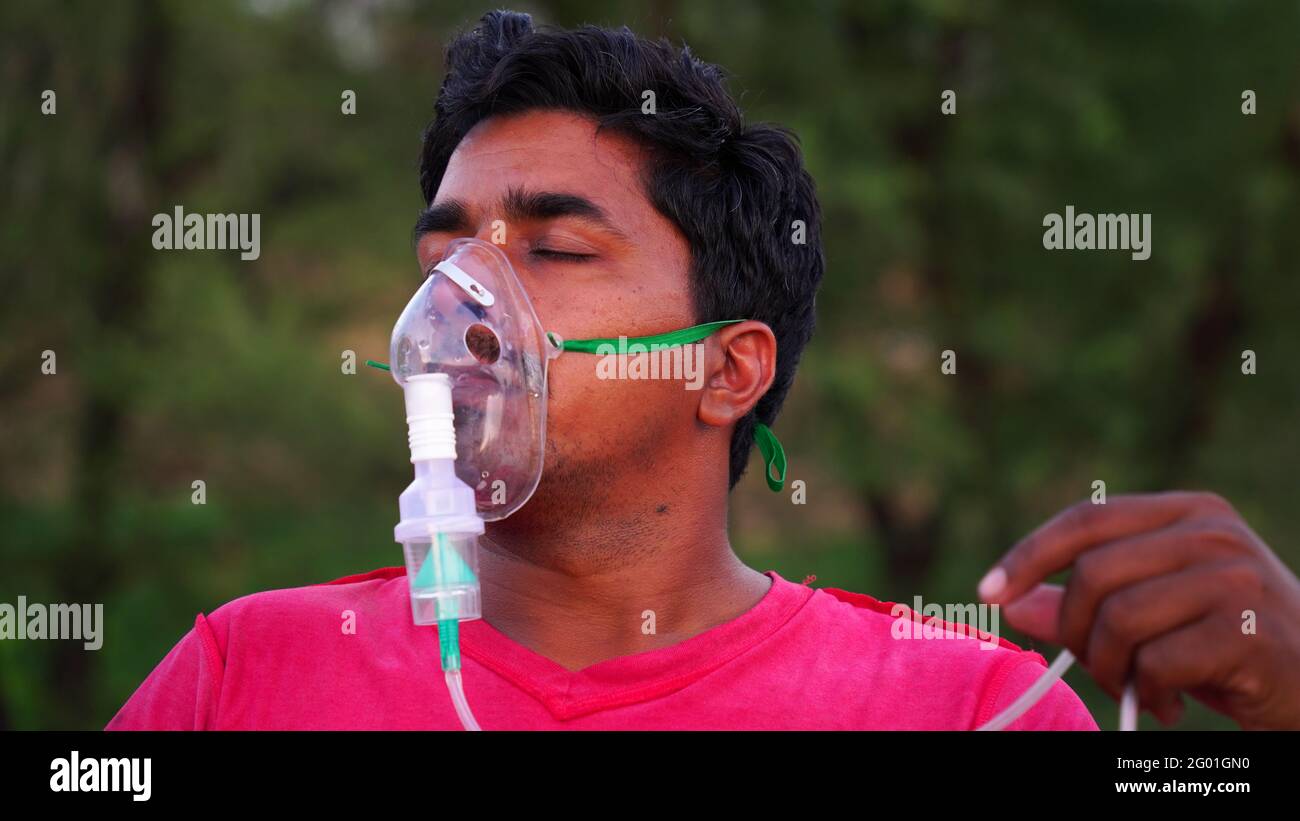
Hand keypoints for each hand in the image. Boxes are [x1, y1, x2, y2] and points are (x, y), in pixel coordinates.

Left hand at [977, 491, 1299, 728]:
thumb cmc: (1226, 644)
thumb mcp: (1152, 614)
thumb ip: (1085, 601)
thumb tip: (1011, 601)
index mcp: (1188, 512)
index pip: (1086, 519)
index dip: (1028, 555)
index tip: (989, 592)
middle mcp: (1213, 533)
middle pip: (1092, 574)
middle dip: (1076, 632)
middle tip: (1100, 668)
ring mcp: (1236, 578)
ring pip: (1118, 620)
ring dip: (1111, 668)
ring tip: (1137, 689)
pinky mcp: (1249, 631)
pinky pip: (1157, 662)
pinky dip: (1150, 692)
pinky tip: (1171, 703)